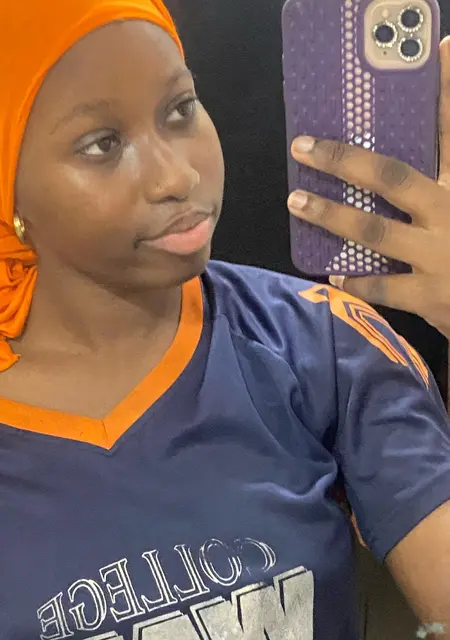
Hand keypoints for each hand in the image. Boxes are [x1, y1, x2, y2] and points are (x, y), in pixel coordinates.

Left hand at [288, 37, 449, 340]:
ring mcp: (439, 255)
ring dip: (331, 215)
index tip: (437, 50)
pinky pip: (381, 286)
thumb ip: (442, 168)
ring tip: (297, 200)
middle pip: (392, 178)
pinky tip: (333, 272)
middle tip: (303, 147)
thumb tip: (403, 166)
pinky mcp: (429, 295)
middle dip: (343, 160)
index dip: (446, 91)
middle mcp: (449, 213)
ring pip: (375, 230)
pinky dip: (355, 279)